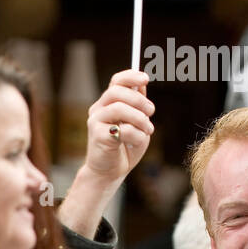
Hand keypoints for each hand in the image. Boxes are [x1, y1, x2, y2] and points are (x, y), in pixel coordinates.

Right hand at [83, 70, 154, 186]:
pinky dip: (136, 135)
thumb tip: (142, 85)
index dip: (130, 76)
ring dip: (139, 119)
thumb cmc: (124, 147)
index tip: (145, 79)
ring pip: (119, 108)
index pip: (116, 82)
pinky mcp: (98, 136)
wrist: (110, 172)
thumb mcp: (136, 124)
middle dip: (139, 100)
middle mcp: (99, 109)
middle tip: (151, 111)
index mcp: (108, 103)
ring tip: (148, 129)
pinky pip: (122, 129)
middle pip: (116, 92)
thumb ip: (137, 106)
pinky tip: (138, 141)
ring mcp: (96, 122)